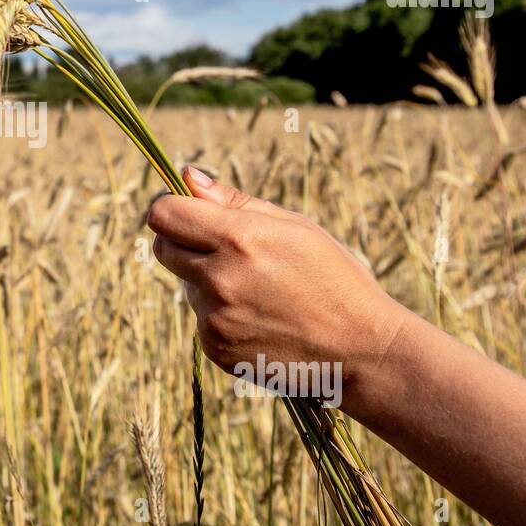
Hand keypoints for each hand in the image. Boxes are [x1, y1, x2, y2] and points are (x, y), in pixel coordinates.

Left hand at [147, 166, 410, 401]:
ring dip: (206, 280)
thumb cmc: (334, 277)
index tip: (185, 211)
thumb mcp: (294, 226)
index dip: (171, 208)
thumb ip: (233, 201)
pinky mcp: (215, 348)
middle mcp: (219, 279)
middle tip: (219, 246)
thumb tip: (187, 176)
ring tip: (258, 289)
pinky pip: (201, 318)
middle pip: (163, 248)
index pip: (164, 215)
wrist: (361, 349)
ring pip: (185, 285)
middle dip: (182, 241)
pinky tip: (260, 316)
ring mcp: (215, 318)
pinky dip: (220, 313)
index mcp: (239, 239)